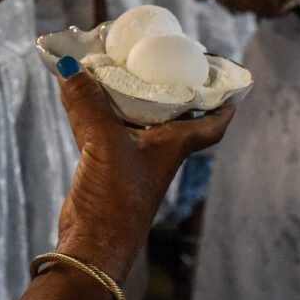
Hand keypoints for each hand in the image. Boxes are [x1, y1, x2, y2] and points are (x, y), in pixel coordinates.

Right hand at [53, 66, 235, 279]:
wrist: (93, 244)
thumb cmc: (116, 199)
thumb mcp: (105, 142)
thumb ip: (88, 103)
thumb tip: (71, 65)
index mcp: (173, 145)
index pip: (211, 124)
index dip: (223, 104)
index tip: (229, 82)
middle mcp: (156, 150)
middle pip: (167, 110)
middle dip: (163, 85)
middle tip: (158, 56)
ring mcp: (129, 158)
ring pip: (127, 114)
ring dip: (118, 92)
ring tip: (109, 61)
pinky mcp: (103, 164)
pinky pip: (98, 125)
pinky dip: (87, 106)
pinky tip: (72, 88)